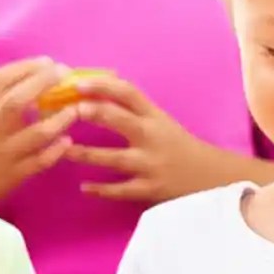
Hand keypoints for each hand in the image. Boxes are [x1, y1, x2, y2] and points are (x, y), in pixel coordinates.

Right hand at [0, 57, 78, 206]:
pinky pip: (40, 161)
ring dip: (59, 120)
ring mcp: (3, 153)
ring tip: (75, 109)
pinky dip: (55, 151)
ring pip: (35, 134)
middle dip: (44, 84)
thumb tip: (31, 68)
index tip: (48, 62)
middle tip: (66, 74)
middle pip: (16, 102)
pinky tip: (67, 141)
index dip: (25, 68)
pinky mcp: (15, 174)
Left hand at [64, 74, 216, 202]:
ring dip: (87, 154)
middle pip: (120, 119)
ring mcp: (150, 164)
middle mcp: (152, 136)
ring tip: (65, 151)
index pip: (127, 93)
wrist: (209, 176)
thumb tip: (96, 90)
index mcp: (154, 116)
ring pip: (114, 158)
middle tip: (70, 111)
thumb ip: (133, 109)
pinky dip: (101, 189)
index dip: (102, 85)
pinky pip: (121, 190)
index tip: (78, 83)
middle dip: (94, 113)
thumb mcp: (160, 121)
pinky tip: (84, 187)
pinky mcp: (150, 188)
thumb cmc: (177, 145)